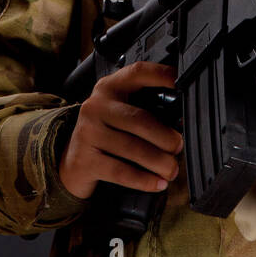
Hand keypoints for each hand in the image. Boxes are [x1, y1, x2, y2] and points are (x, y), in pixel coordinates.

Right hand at [59, 61, 182, 199]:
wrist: (72, 161)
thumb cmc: (107, 134)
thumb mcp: (121, 113)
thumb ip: (146, 109)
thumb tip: (182, 123)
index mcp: (110, 87)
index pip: (137, 73)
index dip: (161, 76)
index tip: (183, 83)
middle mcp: (96, 106)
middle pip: (139, 119)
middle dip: (165, 136)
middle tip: (179, 147)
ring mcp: (88, 133)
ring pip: (132, 148)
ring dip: (158, 162)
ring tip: (172, 170)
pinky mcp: (84, 160)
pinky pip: (121, 172)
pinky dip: (144, 180)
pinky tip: (158, 184)